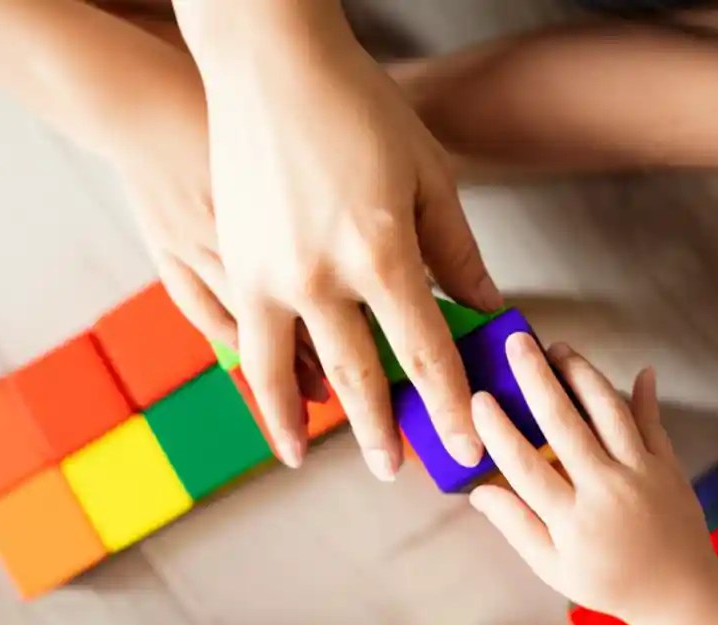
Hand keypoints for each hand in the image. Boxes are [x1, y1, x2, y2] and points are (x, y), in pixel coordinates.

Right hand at [181, 6, 502, 477]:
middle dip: (379, 429)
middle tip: (391, 467)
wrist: (271, 64)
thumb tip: (487, 306)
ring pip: (283, 370)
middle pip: (357, 375)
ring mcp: (267, 273)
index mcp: (382, 253)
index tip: (464, 447)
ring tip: (306, 454)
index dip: (449, 407)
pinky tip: (267, 393)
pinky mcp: (231, 259)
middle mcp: (321, 276)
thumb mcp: (429, 175)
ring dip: (298, 420)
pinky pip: (244, 337)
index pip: (425, 354)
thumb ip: (457, 251)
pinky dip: (258, 375)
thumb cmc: (359, 108)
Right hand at [469, 335, 717, 624]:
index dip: (499, 429)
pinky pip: (653, 423)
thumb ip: (516, 526)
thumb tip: (477, 490)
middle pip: (565, 424)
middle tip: (517, 343)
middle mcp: (606, 490)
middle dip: (537, 378)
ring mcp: (641, 474)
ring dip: (583, 375)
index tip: (479, 398)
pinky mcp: (668, 467)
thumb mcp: (553, 567)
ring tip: (559, 348)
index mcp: (572, 520)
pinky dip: (646, 396)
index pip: (525, 466)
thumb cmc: (609, 584)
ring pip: (609, 412)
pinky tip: (640, 370)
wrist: (681, 597)